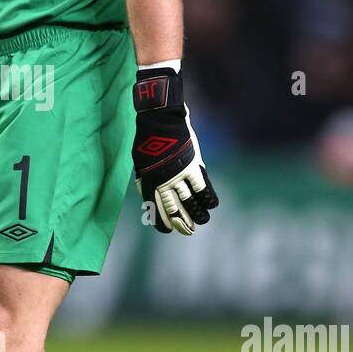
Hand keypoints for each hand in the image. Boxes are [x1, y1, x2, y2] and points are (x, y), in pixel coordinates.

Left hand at [132, 66, 218, 234]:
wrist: (160, 120)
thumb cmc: (147, 140)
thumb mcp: (141, 164)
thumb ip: (146, 182)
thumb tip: (150, 198)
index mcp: (149, 183)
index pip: (157, 210)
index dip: (163, 223)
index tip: (170, 229)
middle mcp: (164, 182)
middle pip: (175, 210)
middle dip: (183, 224)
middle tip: (189, 231)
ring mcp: (180, 175)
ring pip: (191, 202)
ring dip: (198, 215)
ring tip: (202, 220)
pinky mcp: (193, 166)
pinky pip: (204, 188)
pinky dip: (209, 199)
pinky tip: (211, 205)